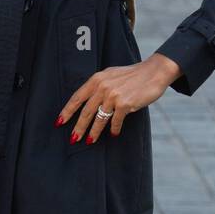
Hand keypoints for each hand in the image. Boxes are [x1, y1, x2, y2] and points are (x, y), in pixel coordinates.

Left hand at [55, 53, 181, 143]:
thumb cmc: (132, 75)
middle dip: (78, 127)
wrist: (154, 72)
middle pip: (86, 112)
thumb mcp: (111, 75)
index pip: (77, 98)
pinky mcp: (125, 104)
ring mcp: (113, 96)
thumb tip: (87, 100)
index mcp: (96, 79)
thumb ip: (99, 85)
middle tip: (73, 139)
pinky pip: (115, 121)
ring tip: (90, 141)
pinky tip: (113, 134)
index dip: (67, 111)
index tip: (60, 122)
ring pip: (99, 119)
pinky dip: (114, 129)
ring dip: (94, 132)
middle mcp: (102, 87)